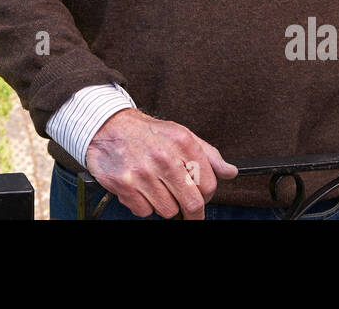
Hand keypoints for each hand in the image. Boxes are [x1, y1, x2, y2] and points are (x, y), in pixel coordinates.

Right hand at [84, 108, 237, 219]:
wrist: (107, 126)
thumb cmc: (146, 133)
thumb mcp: (180, 135)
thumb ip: (208, 155)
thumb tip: (230, 172)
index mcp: (182, 142)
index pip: (208, 184)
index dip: (207, 195)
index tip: (201, 196)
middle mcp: (163, 157)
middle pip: (192, 203)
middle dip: (192, 213)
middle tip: (188, 211)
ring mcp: (143, 172)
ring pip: (168, 211)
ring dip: (164, 204)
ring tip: (156, 187)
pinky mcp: (125, 185)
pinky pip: (144, 211)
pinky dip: (144, 205)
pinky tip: (140, 188)